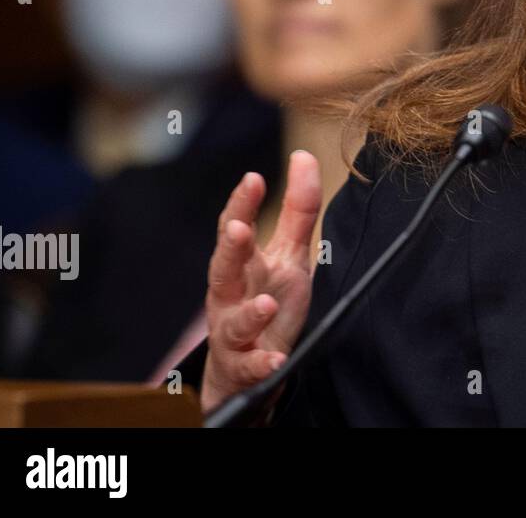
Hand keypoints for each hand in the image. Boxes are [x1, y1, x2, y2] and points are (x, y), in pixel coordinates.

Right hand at [200, 150, 321, 412]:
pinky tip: (274, 360)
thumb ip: (298, 210)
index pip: (235, 230)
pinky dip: (261, 364)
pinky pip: (250, 368)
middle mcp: (229, 296)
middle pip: (222, 270)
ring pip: (232, 323)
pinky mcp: (245, 368)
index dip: (242, 205)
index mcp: (241, 266)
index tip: (254, 179)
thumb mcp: (289, 255)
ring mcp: (233, 334)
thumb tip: (303, 156)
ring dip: (249, 314)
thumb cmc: (267, 300)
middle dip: (229, 249)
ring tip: (266, 305)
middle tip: (238, 229)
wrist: (248, 369)